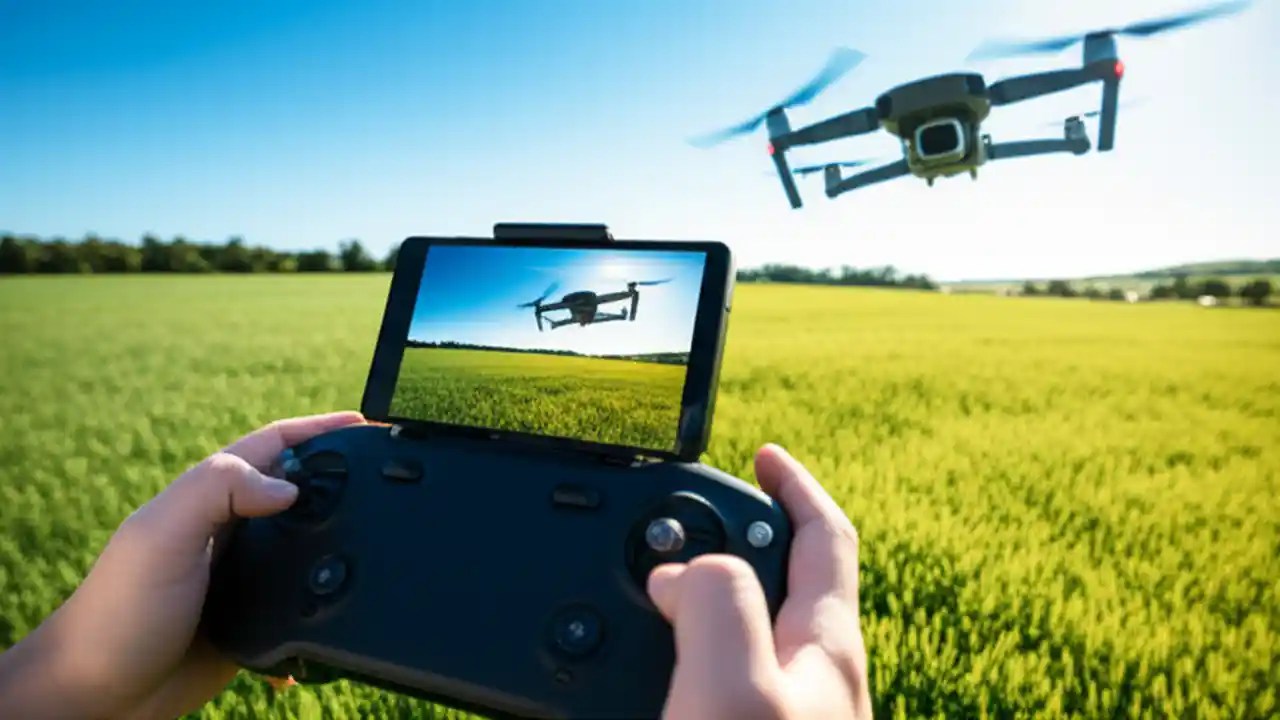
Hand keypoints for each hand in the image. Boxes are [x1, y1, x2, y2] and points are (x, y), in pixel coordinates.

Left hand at [0, 411, 365, 719]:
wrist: (101, 694)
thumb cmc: (118, 610)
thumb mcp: (162, 534)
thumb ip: (218, 491)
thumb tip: (291, 488)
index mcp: (210, 496)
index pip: (274, 445)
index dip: (319, 429)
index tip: (367, 425)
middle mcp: (232, 529)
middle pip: (299, 488)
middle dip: (343, 477)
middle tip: (388, 475)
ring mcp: (245, 574)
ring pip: (309, 545)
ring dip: (341, 542)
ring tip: (382, 540)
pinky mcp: (255, 620)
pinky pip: (304, 606)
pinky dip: (324, 614)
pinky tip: (338, 623)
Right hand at [648, 444, 871, 719]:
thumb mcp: (732, 688)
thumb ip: (718, 604)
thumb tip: (682, 571)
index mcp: (823, 645)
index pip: (824, 536)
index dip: (795, 485)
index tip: (765, 454)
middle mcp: (814, 678)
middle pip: (785, 576)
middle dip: (735, 538)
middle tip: (679, 528)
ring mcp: (790, 711)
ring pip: (751, 629)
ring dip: (703, 598)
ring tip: (651, 594)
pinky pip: (725, 677)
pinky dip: (689, 652)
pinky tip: (657, 670)